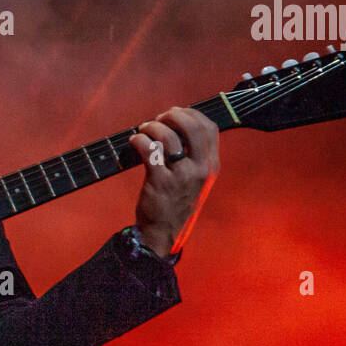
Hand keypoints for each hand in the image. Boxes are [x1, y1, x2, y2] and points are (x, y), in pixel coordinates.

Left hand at [127, 106, 219, 257]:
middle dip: (173, 115)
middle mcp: (200, 169)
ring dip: (151, 127)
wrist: (163, 231)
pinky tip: (134, 142)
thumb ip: (194, 154)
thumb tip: (177, 123)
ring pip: (168, 136)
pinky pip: (149, 150)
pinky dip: (139, 140)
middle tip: (159, 119)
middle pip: (193, 127)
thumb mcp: (195, 178)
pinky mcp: (160, 182)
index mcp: (211, 165)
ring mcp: (181, 176)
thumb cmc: (176, 200)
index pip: (209, 128)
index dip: (191, 114)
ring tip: (143, 131)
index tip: (175, 114)